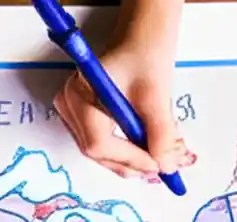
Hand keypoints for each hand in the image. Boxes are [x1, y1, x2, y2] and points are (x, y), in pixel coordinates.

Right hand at [53, 15, 192, 179]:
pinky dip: (123, 150)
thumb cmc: (145, 56)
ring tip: (157, 159)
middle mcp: (68, 106)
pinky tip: (144, 150)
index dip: (131, 159)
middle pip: (97, 151)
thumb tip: (167, 166)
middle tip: (161, 167)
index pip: (100, 144)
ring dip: (129, 160)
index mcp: (80, 97)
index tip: (158, 166)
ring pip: (99, 150)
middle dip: (132, 163)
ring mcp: (70, 112)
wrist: (139, 39)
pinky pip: (99, 141)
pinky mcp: (79, 115)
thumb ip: (161, 135)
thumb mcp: (157, 97)